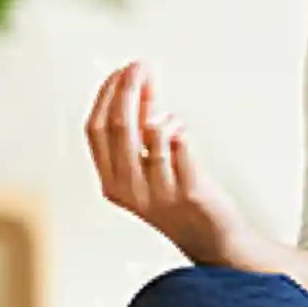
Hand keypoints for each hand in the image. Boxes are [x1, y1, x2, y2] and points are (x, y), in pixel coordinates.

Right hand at [85, 60, 252, 265]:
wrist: (212, 239)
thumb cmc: (180, 197)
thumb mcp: (149, 168)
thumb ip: (142, 132)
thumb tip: (141, 87)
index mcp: (110, 180)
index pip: (96, 129)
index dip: (107, 95)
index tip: (122, 70)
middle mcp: (128, 188)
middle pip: (119, 128)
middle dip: (128, 91)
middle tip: (141, 66)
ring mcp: (158, 192)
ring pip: (150, 138)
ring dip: (159, 114)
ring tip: (170, 113)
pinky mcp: (189, 194)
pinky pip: (181, 153)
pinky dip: (180, 134)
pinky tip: (181, 129)